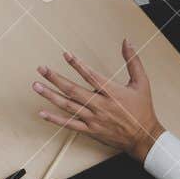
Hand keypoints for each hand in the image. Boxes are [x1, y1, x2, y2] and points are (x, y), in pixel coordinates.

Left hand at [33, 41, 163, 158]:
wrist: (143, 137)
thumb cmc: (143, 109)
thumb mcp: (142, 82)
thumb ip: (133, 61)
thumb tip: (127, 41)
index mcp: (112, 92)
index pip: (90, 75)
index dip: (77, 64)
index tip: (65, 54)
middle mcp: (100, 106)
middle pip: (73, 90)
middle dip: (55, 78)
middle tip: (41, 69)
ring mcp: (93, 119)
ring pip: (68, 106)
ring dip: (50, 95)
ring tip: (36, 86)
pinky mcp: (90, 130)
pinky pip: (70, 124)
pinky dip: (55, 119)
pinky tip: (42, 113)